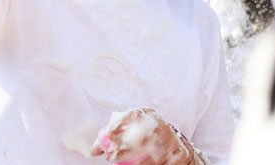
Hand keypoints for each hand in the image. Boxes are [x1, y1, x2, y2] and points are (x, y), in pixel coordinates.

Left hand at [90, 108, 206, 164]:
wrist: (175, 146)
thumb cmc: (146, 139)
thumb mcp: (131, 135)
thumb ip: (111, 141)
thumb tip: (92, 151)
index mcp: (149, 115)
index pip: (134, 114)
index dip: (121, 122)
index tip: (109, 134)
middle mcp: (162, 124)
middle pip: (143, 135)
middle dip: (125, 149)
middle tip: (111, 157)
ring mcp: (173, 138)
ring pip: (155, 152)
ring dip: (140, 162)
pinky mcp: (181, 153)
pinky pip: (168, 162)